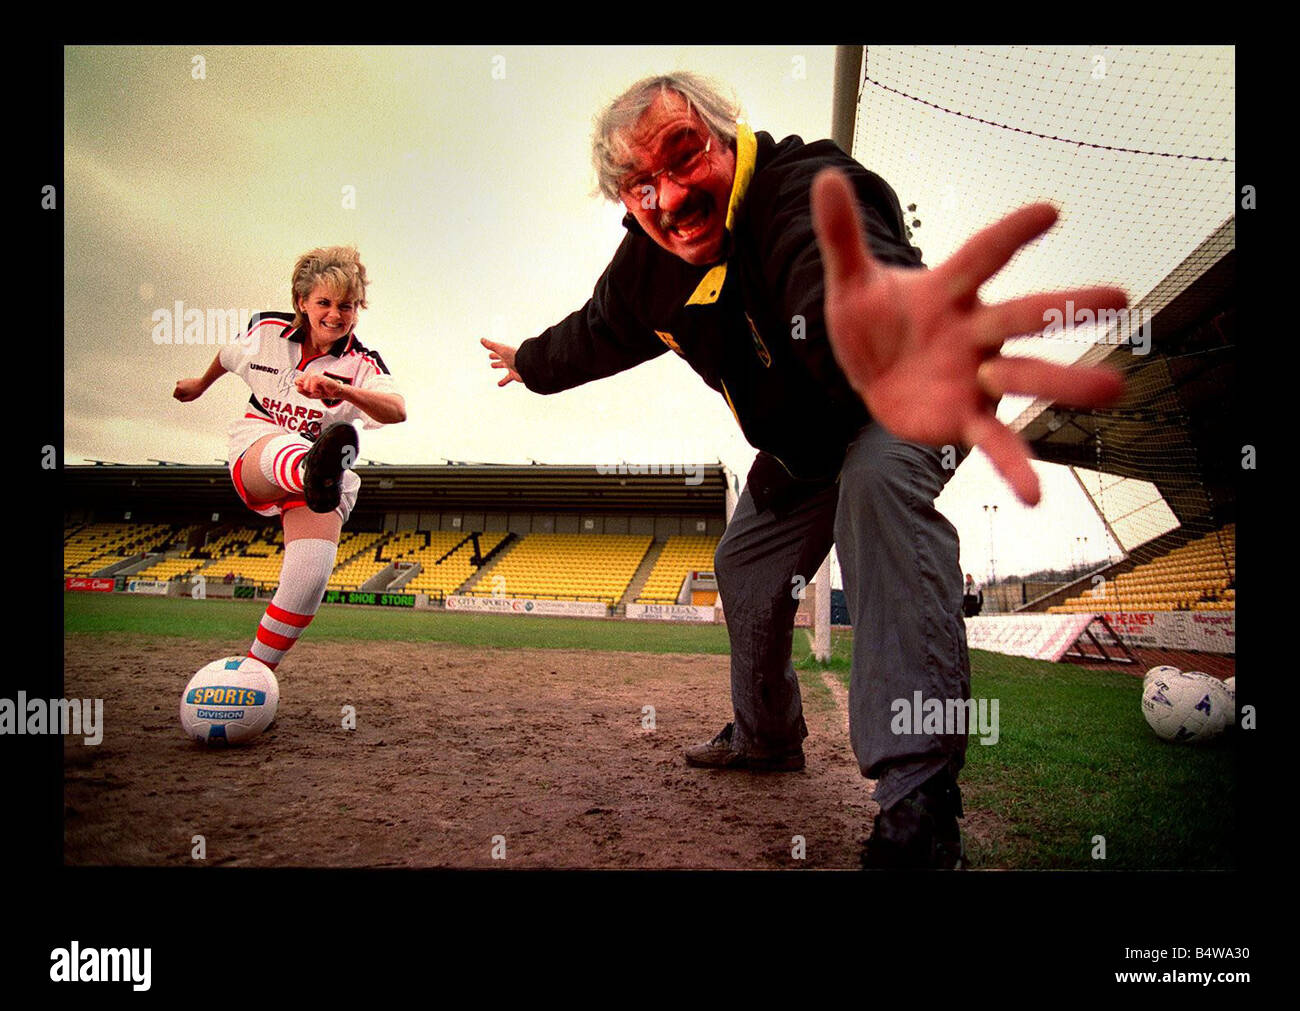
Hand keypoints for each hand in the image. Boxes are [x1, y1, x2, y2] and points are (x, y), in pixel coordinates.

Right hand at [173, 378, 204, 401]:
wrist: (203, 383)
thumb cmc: (196, 392)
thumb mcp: (189, 398)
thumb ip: (182, 400)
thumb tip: (178, 398)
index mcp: (178, 388)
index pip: (175, 396)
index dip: (180, 398)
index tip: (187, 396)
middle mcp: (178, 383)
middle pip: (177, 392)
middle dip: (182, 394)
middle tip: (191, 393)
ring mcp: (182, 381)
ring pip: (180, 389)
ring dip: (184, 391)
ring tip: (192, 391)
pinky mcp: (185, 379)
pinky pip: (184, 386)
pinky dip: (187, 387)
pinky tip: (192, 388)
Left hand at [295, 373, 344, 399]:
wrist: (335, 392)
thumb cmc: (324, 391)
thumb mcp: (310, 394)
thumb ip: (302, 391)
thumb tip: (297, 387)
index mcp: (307, 377)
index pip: (296, 380)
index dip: (300, 387)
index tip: (308, 390)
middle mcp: (310, 374)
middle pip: (299, 381)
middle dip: (306, 389)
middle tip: (314, 390)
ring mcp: (314, 374)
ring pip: (305, 383)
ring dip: (311, 389)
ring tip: (318, 389)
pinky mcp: (318, 376)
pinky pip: (311, 383)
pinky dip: (314, 388)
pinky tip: (319, 389)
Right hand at [481, 337, 521, 386]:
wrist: (527, 365)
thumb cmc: (514, 356)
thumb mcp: (500, 349)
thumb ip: (491, 345)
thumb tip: (482, 339)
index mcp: (506, 352)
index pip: (497, 349)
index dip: (492, 349)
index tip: (488, 347)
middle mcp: (509, 358)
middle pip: (501, 355)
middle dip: (496, 355)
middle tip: (490, 356)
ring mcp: (512, 366)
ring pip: (504, 365)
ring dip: (498, 365)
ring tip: (493, 366)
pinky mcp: (514, 375)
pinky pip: (508, 379)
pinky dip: (503, 382)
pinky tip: (499, 384)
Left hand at [811, 168, 1125, 505]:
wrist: (866, 372)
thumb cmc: (872, 321)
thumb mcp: (850, 281)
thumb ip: (844, 234)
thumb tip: (824, 177)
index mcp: (949, 291)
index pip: (982, 256)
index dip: (1012, 235)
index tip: (1051, 211)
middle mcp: (974, 331)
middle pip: (1023, 316)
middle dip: (1067, 307)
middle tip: (1120, 297)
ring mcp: (976, 377)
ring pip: (1025, 376)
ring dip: (1064, 382)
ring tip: (1112, 388)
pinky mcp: (965, 418)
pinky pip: (995, 443)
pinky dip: (1014, 467)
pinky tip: (1035, 496)